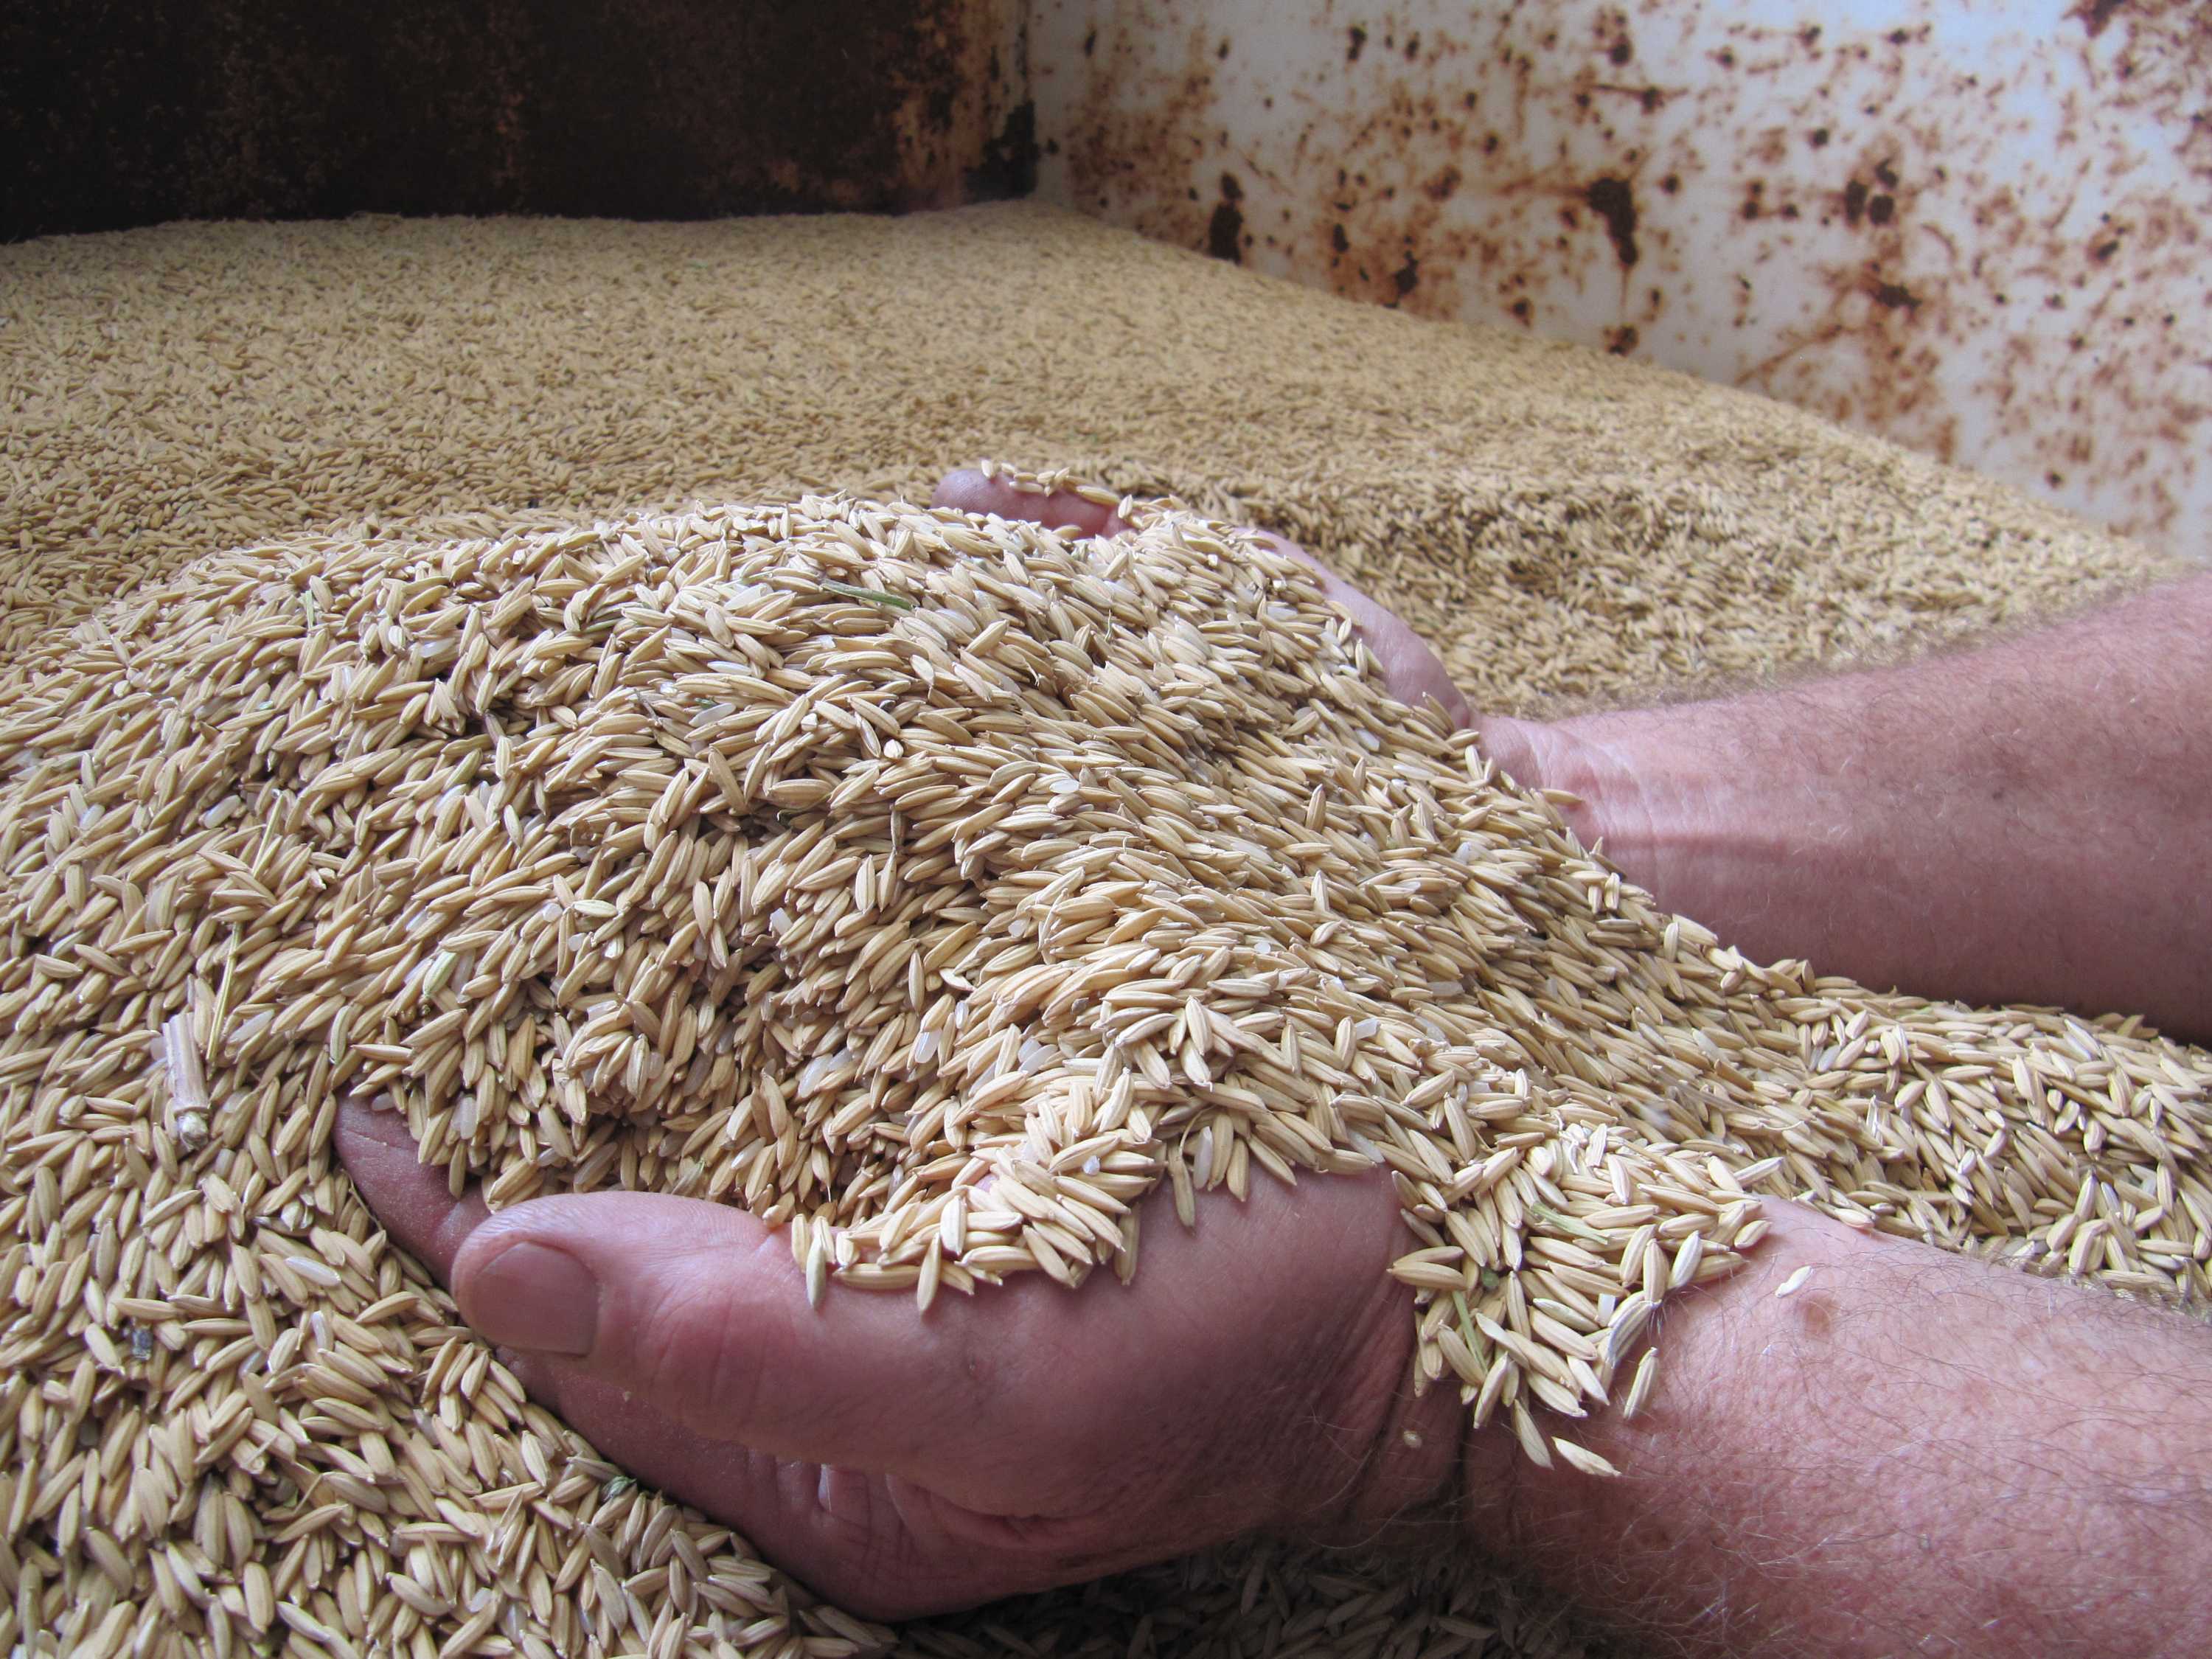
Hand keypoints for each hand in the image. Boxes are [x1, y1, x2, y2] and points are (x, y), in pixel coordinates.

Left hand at [338, 475, 1509, 1615]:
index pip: (580, 1343)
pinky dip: (769, 1022)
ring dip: (642, 1050)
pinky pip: (834, 1108)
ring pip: (729, 1165)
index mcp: (838, 1465)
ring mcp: (939, 1275)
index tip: (355, 1090)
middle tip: (425, 975)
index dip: (455, 1218)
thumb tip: (503, 1268)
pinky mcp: (1006, 1190)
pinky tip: (746, 922)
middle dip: (527, 1126)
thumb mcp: (1026, 1390)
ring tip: (546, 921)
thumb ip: (761, 1350)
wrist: (1502, 1244)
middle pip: (634, 1257)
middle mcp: (869, 1377)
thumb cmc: (1286, 1336)